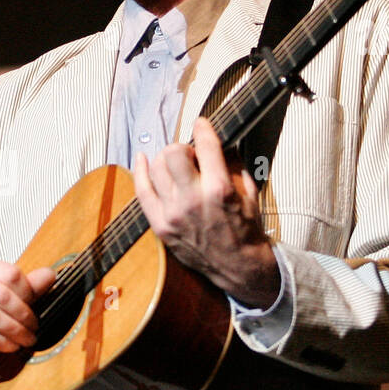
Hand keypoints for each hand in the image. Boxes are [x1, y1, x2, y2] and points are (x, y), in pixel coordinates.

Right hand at [0, 257, 57, 371]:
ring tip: (26, 339)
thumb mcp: (6, 298)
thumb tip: (49, 275)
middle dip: (22, 314)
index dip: (27, 292)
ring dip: (14, 330)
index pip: (9, 273)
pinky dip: (1, 342)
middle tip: (33, 328)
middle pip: (0, 294)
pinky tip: (10, 346)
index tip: (34, 306)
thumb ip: (27, 286)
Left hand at [132, 116, 280, 308]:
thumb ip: (232, 163)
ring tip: (175, 165)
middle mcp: (193, 200)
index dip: (202, 128)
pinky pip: (141, 191)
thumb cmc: (245, 228)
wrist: (237, 266)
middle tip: (190, 155)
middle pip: (173, 153)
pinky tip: (142, 159)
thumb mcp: (249, 190)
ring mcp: (173, 214)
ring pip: (156, 168)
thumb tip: (217, 141)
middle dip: (182, 147)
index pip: (205, 145)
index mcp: (220, 189)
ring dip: (165, 160)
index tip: (201, 123)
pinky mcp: (161, 226)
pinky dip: (139, 171)